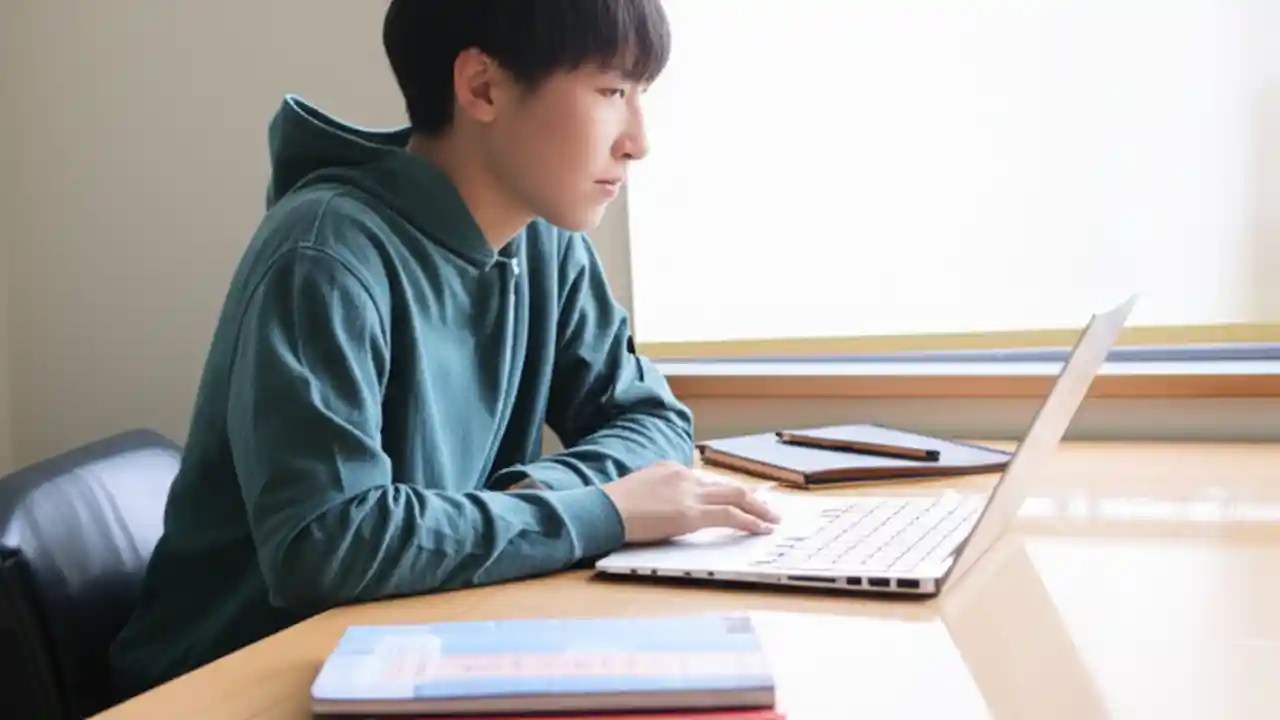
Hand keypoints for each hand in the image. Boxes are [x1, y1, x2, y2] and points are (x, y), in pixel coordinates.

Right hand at [601, 461, 781, 543]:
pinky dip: (749, 521)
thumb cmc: (611, 507)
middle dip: (751, 497)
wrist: (603, 509)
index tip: (739, 500)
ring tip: (772, 519)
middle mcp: (684, 476)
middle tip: (768, 508)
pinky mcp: (691, 514)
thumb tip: (666, 510)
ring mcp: (689, 493)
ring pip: (736, 496)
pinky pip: (729, 515)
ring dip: (758, 509)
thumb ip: (657, 496)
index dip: (726, 493)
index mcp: (670, 469)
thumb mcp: (637, 491)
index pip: (706, 481)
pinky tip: (760, 529)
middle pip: (727, 484)